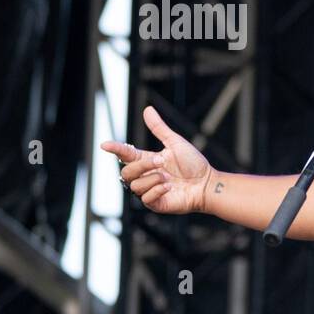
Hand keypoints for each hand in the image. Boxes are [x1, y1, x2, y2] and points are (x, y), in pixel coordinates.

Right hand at [99, 106, 213, 214]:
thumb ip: (159, 128)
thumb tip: (147, 109)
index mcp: (147, 161)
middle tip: (162, 161)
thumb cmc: (193, 164)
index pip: (125, 155)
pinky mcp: (156, 204)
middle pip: (127, 172)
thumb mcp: (175, 143)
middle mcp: (146, 176)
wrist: (208, 183)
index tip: (105, 145)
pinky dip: (156, 191)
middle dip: (143, 165)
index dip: (115, 149)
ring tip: (169, 178)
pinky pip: (145, 199)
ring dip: (153, 179)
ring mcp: (150, 190)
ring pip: (135, 186)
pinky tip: (169, 187)